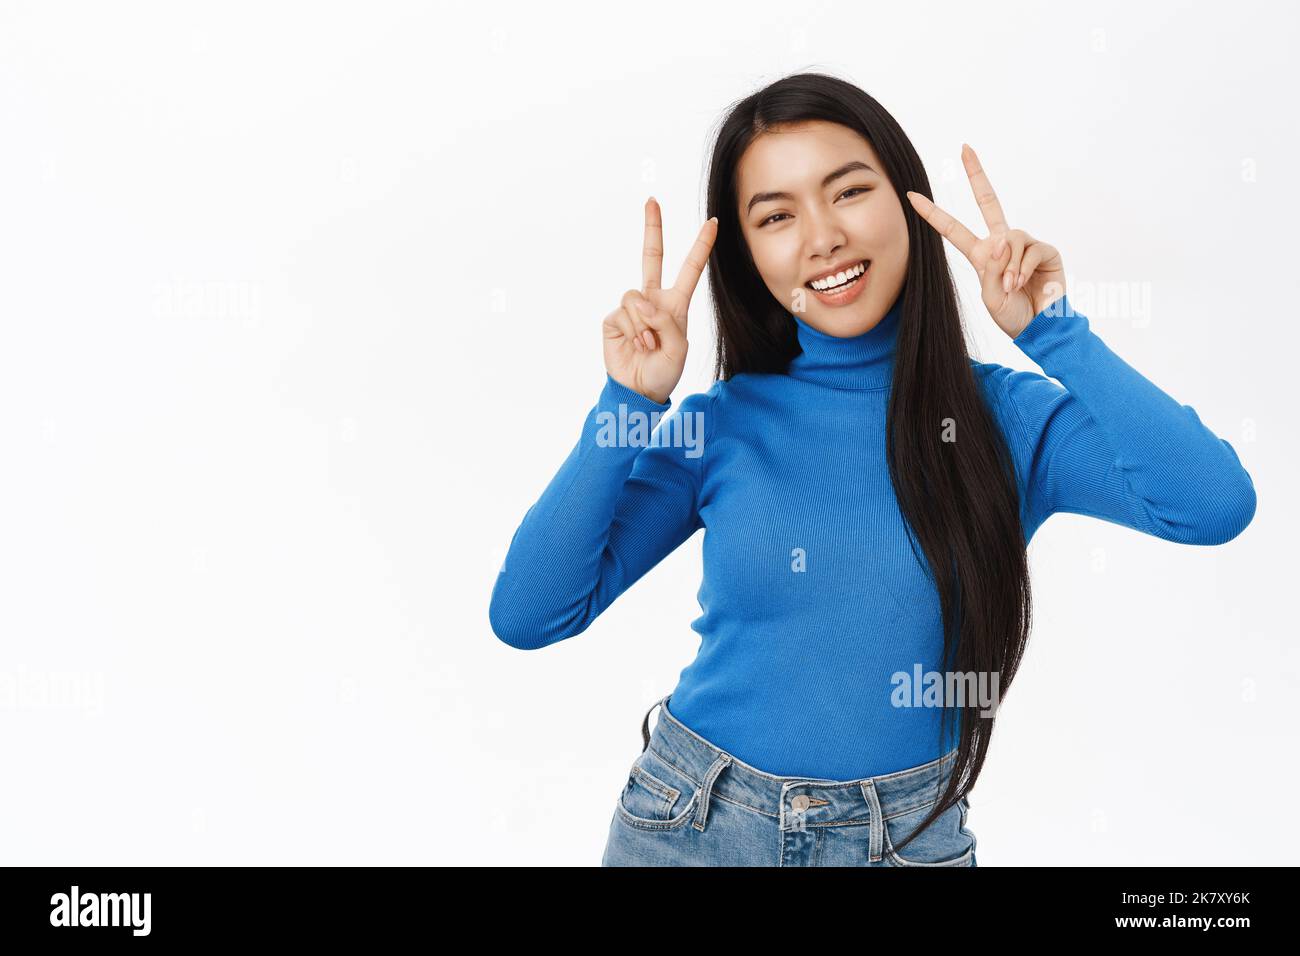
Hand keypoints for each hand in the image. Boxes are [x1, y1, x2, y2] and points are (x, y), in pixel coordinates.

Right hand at [603, 197, 717, 403]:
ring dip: (645, 324)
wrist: (637, 390)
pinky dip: (632, 330)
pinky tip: (635, 344)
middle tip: (651, 201)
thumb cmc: (663, 371)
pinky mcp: (613, 318)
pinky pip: (623, 312)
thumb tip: (644, 303)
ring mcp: (631, 307)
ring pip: (637, 296)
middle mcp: (652, 300)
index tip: (713, 223)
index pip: (689, 270)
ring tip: (648, 344)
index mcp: (675, 304)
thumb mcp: (679, 349)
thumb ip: (667, 322)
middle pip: (651, 257)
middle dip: (652, 228)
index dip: (701, 247)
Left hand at [906, 144, 1065, 338]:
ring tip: (1010, 286)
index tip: (912, 196)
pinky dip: (1022, 268)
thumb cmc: (1012, 315)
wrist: (1040, 328)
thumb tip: (1002, 240)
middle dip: (977, 175)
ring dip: (1008, 266)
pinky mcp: (1046, 250)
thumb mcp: (991, 296)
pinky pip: (1030, 249)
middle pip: (989, 202)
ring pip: (1010, 238)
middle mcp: (1002, 244)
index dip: (933, 214)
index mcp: (981, 255)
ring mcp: (1025, 244)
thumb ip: (991, 269)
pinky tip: (1022, 282)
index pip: (953, 229)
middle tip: (966, 148)